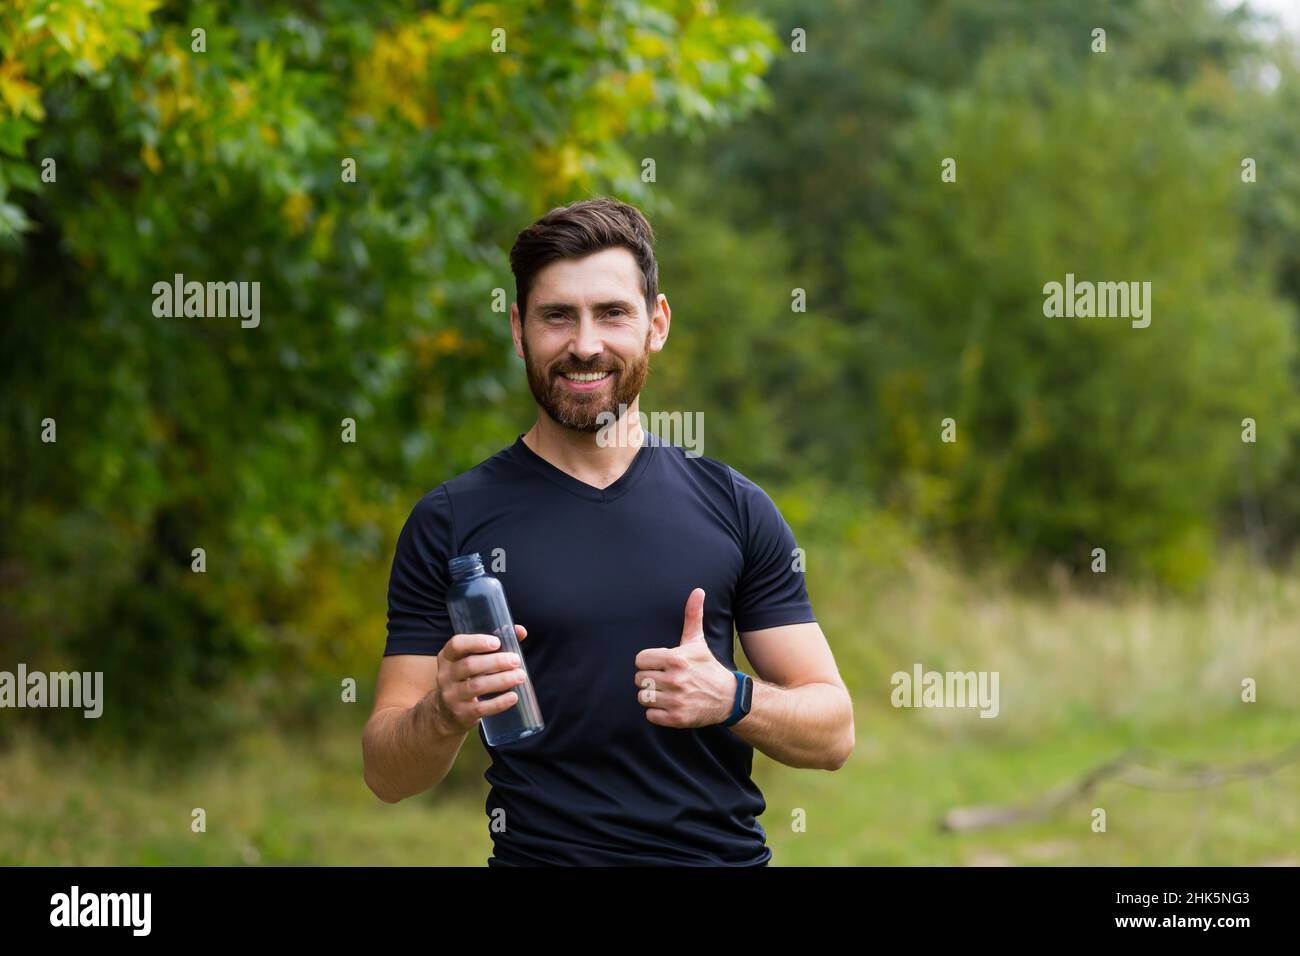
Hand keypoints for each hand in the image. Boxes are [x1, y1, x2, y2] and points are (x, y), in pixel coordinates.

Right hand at [428, 624, 528, 735]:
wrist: (446, 712)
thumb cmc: (468, 677)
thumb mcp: (473, 659)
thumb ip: (495, 643)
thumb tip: (521, 631)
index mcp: (447, 657)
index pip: (456, 645)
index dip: (476, 642)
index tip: (497, 642)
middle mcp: (445, 675)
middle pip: (470, 665)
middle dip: (495, 662)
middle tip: (516, 660)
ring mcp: (451, 696)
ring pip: (476, 686)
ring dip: (501, 680)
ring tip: (520, 676)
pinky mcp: (461, 713)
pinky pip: (481, 708)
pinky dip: (499, 702)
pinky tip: (513, 696)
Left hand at [633, 588, 735, 727]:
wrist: (728, 698)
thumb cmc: (707, 666)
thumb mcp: (697, 642)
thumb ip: (692, 616)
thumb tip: (698, 590)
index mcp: (676, 659)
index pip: (640, 660)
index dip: (648, 662)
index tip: (660, 664)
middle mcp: (675, 680)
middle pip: (639, 679)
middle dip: (650, 679)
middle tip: (664, 679)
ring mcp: (676, 700)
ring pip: (643, 697)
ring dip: (652, 696)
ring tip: (666, 692)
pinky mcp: (677, 718)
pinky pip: (650, 715)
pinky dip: (657, 712)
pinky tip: (670, 705)